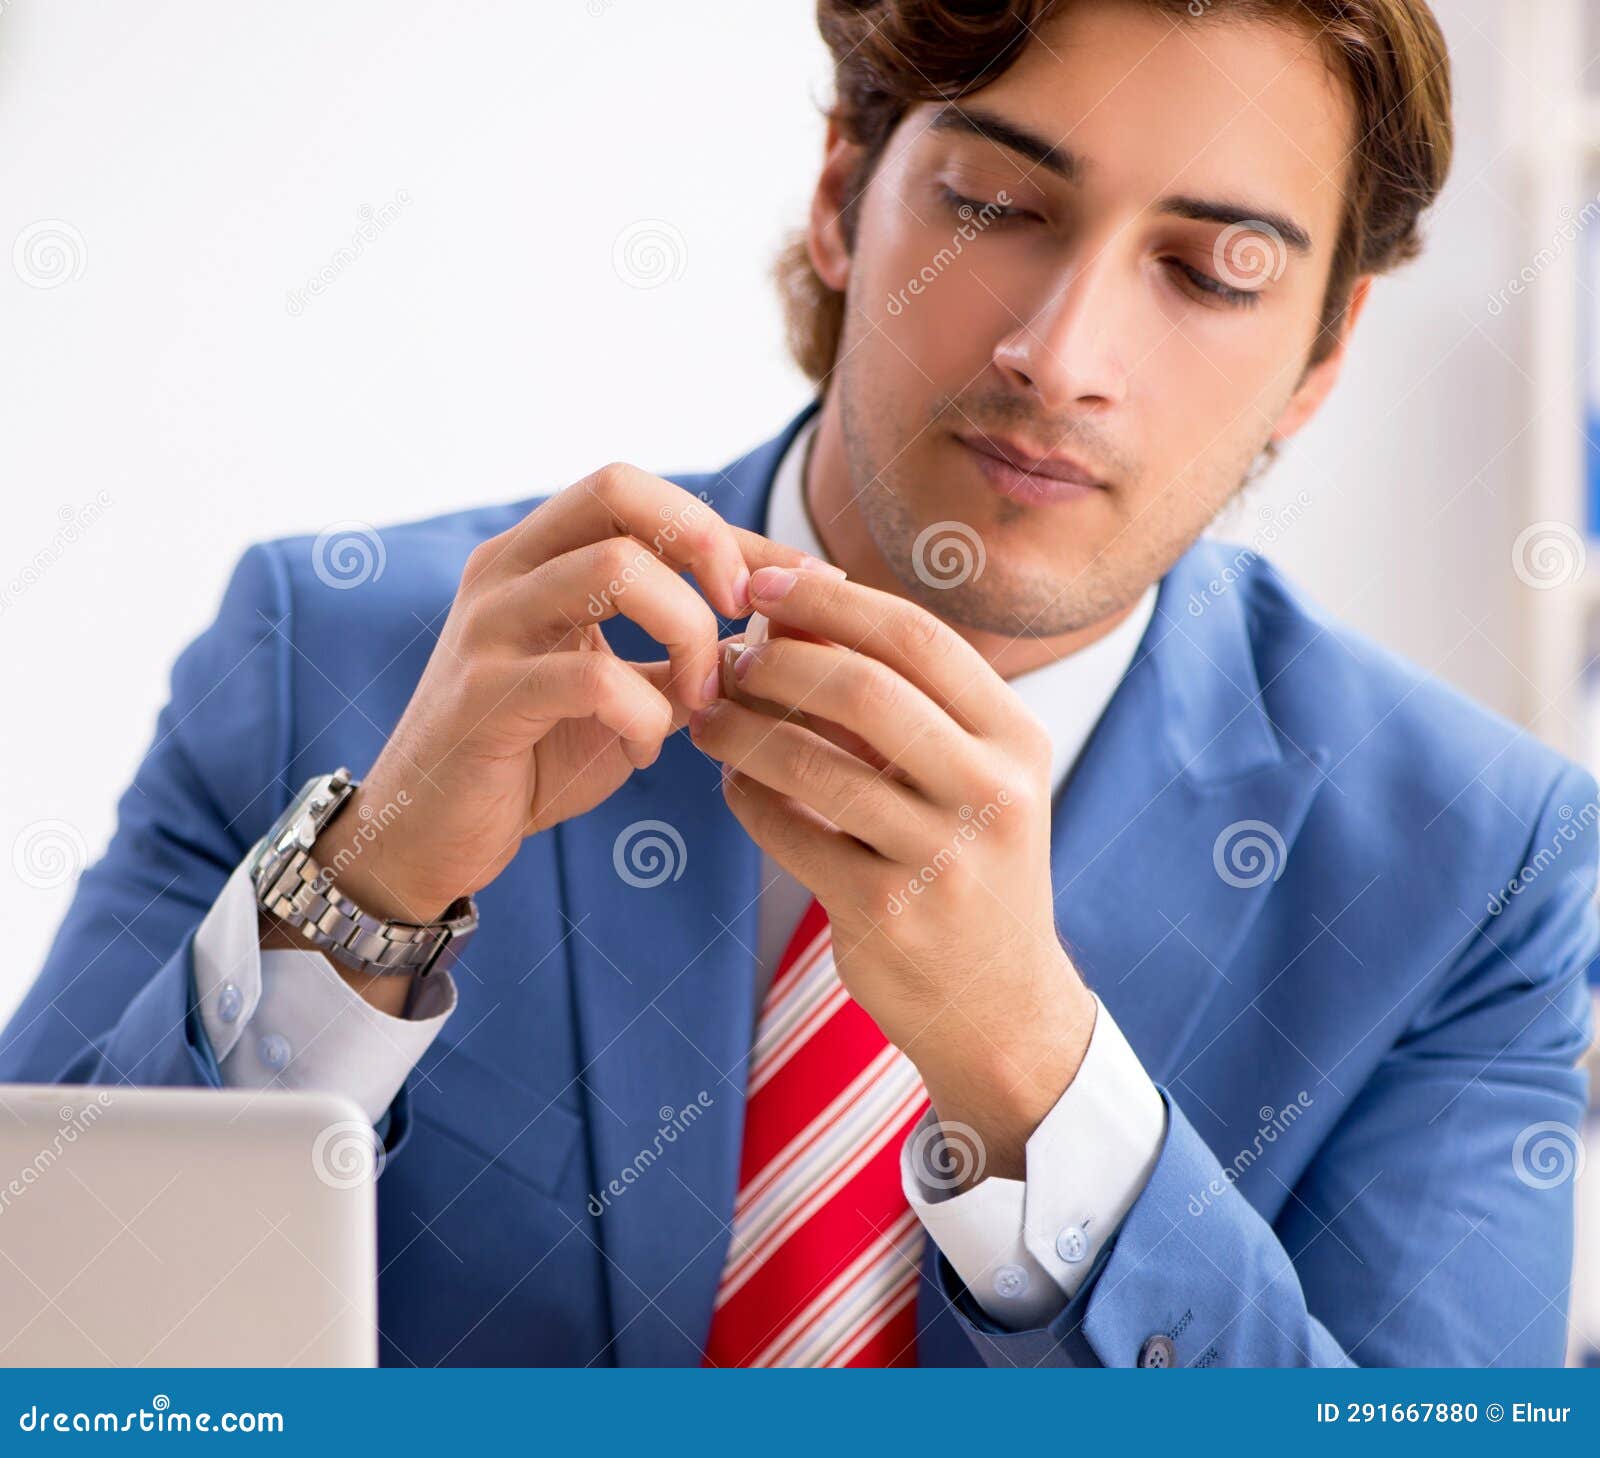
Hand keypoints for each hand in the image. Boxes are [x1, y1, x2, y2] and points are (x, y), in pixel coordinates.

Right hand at [309, 464, 808, 929]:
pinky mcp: (483, 698)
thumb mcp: (623, 691)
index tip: (797, 584)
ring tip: (701, 695)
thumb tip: (780, 631)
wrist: (429, 835)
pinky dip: (644, 713)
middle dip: (707, 543)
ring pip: (612, 569)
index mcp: (537, 555)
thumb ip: (682, 654)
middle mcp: (506, 570)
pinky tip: (646, 745)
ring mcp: (489, 628)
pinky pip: (591, 678)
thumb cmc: (533, 756)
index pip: (640, 495)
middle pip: (617, 490)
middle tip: (744, 614)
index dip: (730, 532)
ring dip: (686, 632)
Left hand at [689, 564, 1097, 1179]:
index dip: (829, 599)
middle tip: (726, 656)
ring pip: (812, 764)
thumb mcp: (971, 776)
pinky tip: (730, 783)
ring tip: (705, 715)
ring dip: (741, 729)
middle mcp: (991, 791)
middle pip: (864, 689)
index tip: (762, 585)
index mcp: (1015, 739)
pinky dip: (744, 798)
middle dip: (778, 661)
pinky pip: (787, 832)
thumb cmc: (968, 864)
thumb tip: (792, 611)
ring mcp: (941, 857)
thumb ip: (905, 700)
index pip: (916, 637)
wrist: (1000, 1003)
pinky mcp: (885, 912)